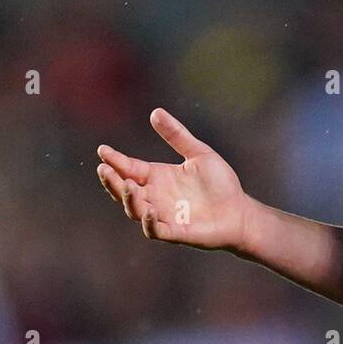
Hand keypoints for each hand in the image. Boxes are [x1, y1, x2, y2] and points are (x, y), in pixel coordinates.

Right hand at [96, 108, 247, 251]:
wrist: (240, 212)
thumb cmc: (220, 183)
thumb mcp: (199, 153)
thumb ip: (177, 135)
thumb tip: (155, 112)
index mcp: (158, 177)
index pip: (130, 168)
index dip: (115, 160)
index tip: (102, 150)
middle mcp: (156, 197)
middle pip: (125, 190)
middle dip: (112, 181)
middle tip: (104, 168)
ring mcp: (163, 215)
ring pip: (135, 210)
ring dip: (128, 199)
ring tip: (125, 184)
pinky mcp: (176, 232)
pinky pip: (156, 230)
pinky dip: (149, 222)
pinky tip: (149, 209)